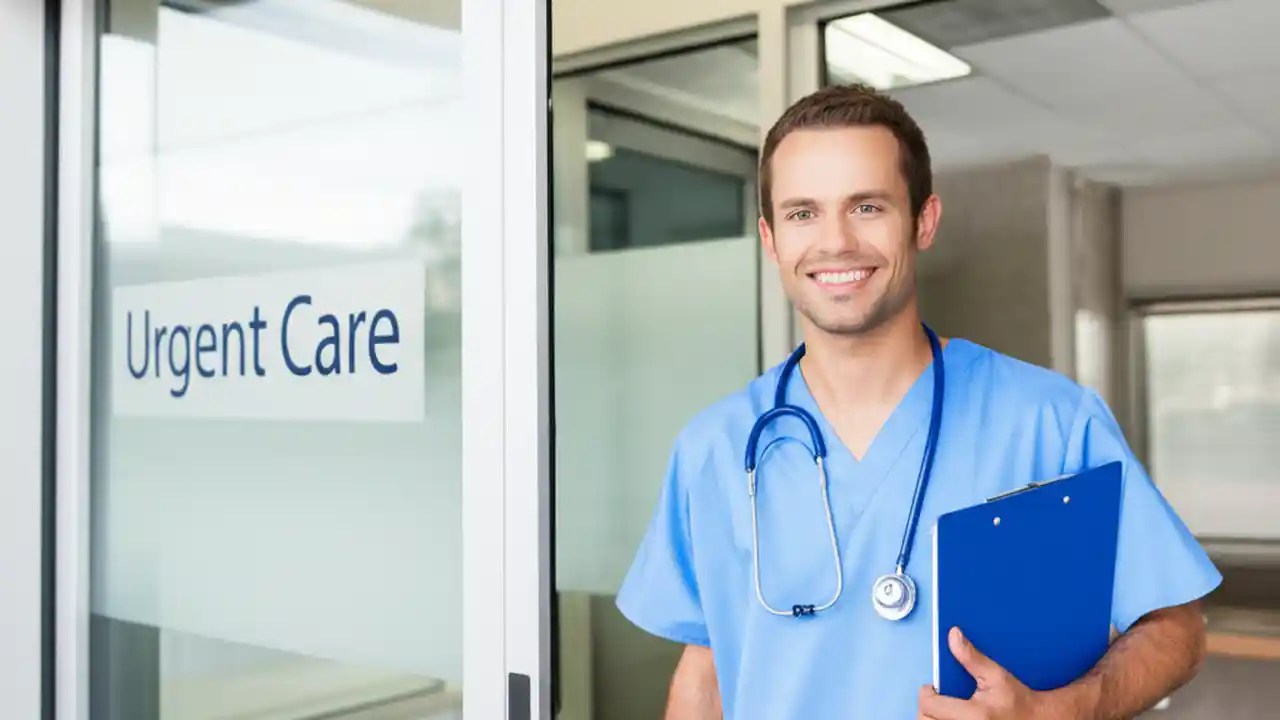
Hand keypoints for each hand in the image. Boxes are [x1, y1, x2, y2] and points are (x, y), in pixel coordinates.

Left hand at [917, 627, 1066, 719]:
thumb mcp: (996, 675)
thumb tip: (953, 635)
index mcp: (974, 715)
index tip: (931, 688)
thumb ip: (971, 657)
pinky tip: (948, 718)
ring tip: (941, 711)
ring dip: (931, 718)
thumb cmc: (1018, 700)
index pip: (930, 706)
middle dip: (926, 708)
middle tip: (935, 700)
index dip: (926, 693)